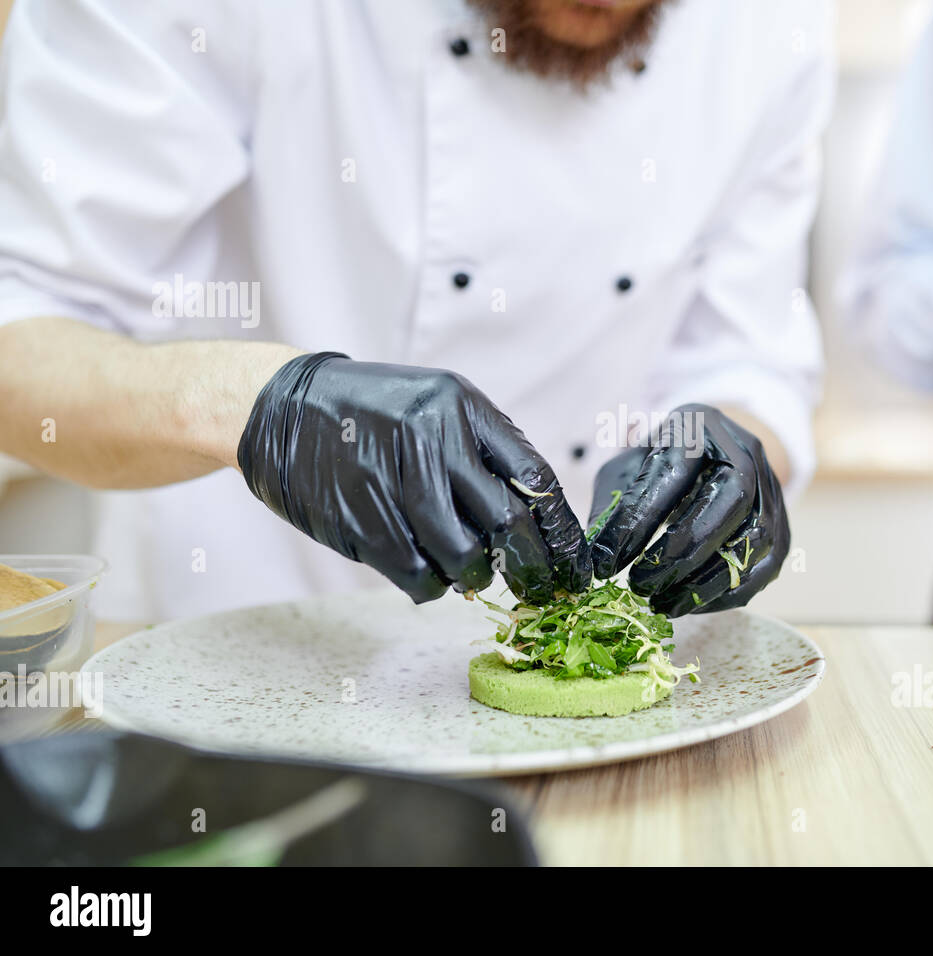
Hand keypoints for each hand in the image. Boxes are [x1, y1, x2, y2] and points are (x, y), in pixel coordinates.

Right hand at [237, 352, 589, 602]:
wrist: (283, 406)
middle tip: (539, 588)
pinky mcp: (361, 519)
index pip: (536, 476)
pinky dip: (431, 585)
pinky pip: (417, 573)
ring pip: (464, 555)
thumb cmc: (373, 414)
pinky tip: (428, 574)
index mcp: (462, 408)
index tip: (575, 566)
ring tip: (468, 571)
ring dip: (474, 576)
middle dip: (531, 566)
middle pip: (507, 522)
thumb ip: (482, 456)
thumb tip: (533, 526)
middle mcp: (433, 439)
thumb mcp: (435, 409)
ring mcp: (395, 480)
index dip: (562, 531)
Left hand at [587, 404, 788, 616]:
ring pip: (755, 536)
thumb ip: (610, 507)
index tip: (605, 563)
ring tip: (662, 604)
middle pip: (730, 499)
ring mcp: (772, 486)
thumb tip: (592, 558)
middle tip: (640, 586)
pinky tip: (692, 603)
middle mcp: (745, 450)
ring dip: (706, 580)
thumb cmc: (660, 463)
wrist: (715, 453)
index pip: (672, 473)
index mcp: (698, 424)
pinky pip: (767, 564)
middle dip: (681, 552)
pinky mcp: (784, 522)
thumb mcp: (627, 469)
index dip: (637, 522)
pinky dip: (729, 592)